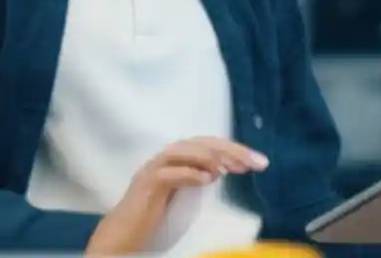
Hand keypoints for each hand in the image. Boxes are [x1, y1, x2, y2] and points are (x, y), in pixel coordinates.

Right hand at [84, 136, 268, 255]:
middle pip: (200, 143)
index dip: (235, 150)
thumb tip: (221, 170)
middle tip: (256, 163)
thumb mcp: (183, 197)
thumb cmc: (152, 219)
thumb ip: (198, 179)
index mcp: (176, 160)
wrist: (120, 237)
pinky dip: (188, 173)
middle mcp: (164, 159)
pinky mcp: (144, 186)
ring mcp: (152, 170)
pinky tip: (207, 179)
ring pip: (181, 150)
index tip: (260, 162)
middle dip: (231, 150)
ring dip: (209, 156)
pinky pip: (167, 173)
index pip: (209, 145)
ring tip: (232, 167)